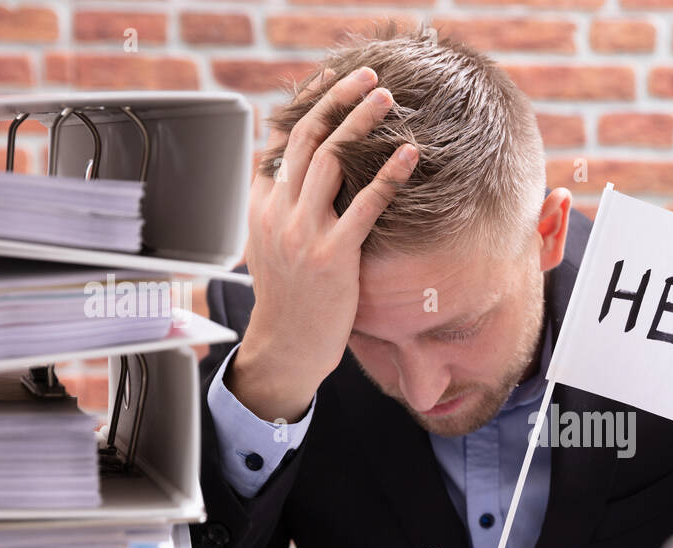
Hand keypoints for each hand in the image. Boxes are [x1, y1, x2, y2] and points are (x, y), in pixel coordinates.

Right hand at [228, 66, 418, 421]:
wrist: (287, 346)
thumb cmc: (291, 298)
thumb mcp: (270, 245)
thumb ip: (280, 207)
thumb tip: (292, 174)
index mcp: (263, 205)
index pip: (280, 139)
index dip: (306, 103)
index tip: (331, 79)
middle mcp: (279, 212)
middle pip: (305, 136)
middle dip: (337, 99)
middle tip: (366, 76)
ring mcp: (305, 232)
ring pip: (329, 158)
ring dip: (360, 121)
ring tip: (386, 98)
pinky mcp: (334, 256)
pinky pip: (365, 205)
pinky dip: (388, 175)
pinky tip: (410, 155)